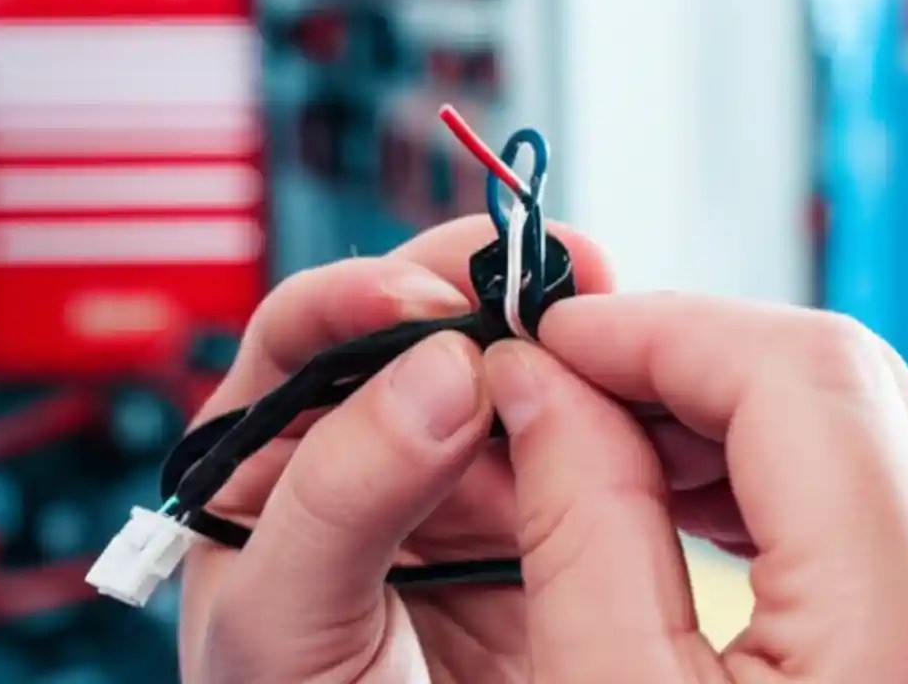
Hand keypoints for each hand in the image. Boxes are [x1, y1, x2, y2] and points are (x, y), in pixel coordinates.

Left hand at [177, 215, 615, 682]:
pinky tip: (638, 399)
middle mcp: (364, 450)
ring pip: (509, 374)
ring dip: (561, 341)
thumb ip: (335, 499)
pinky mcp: (533, 513)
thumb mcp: (278, 627)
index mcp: (270, 461)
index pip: (307, 336)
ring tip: (613, 327)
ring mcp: (454, 479)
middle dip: (486, 293)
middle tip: (557, 280)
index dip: (365, 296)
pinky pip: (572, 436)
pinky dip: (608, 408)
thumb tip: (437, 371)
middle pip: (420, 329)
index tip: (430, 300)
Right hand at [485, 292, 907, 681]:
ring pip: (860, 434)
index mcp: (902, 643)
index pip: (800, 374)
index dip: (661, 328)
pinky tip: (676, 500)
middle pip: (844, 385)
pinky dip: (760, 472)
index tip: (554, 334)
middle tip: (563, 378)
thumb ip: (578, 523)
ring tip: (601, 436)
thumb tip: (540, 386)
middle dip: (686, 356)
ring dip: (719, 409)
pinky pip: (867, 503)